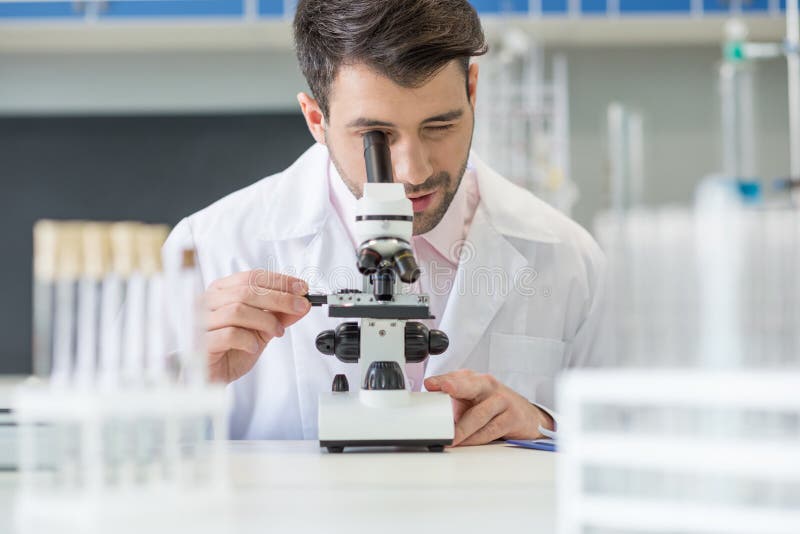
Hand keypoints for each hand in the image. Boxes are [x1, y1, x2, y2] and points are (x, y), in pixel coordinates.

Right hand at [202, 270, 310, 383]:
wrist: (214, 377)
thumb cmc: (232, 350)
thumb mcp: (262, 330)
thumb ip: (280, 315)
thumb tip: (303, 304)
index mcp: (221, 291)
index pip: (252, 277)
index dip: (279, 281)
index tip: (301, 288)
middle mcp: (208, 302)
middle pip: (246, 291)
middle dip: (279, 298)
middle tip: (300, 307)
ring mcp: (201, 322)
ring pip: (237, 310)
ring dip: (266, 320)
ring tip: (277, 332)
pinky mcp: (201, 343)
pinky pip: (228, 334)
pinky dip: (247, 340)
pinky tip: (254, 346)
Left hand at [424, 369, 553, 446]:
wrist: (526, 415)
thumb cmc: (493, 406)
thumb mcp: (472, 398)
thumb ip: (451, 400)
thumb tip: (426, 410)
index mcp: (475, 379)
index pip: (456, 377)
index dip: (442, 380)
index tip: (429, 384)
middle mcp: (488, 386)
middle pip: (471, 385)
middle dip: (456, 386)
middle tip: (444, 389)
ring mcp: (502, 401)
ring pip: (479, 414)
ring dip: (462, 428)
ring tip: (450, 437)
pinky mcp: (511, 418)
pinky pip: (489, 430)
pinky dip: (475, 439)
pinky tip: (465, 443)